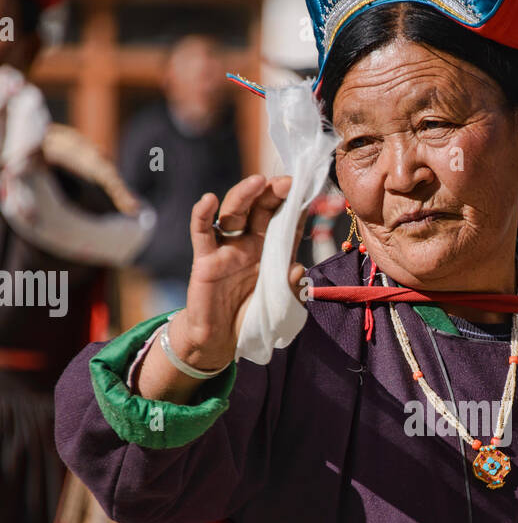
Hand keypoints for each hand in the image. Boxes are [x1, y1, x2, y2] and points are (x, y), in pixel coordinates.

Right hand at [169, 174, 306, 367]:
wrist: (222, 341)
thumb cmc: (255, 320)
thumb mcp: (282, 309)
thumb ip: (292, 289)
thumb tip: (298, 267)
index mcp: (274, 253)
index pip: (287, 223)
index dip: (297, 206)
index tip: (310, 187)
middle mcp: (251, 244)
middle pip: (261, 210)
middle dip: (274, 193)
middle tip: (287, 181)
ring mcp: (227, 248)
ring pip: (234, 213)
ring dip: (245, 194)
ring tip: (258, 181)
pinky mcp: (205, 259)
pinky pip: (202, 232)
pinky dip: (202, 214)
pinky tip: (208, 200)